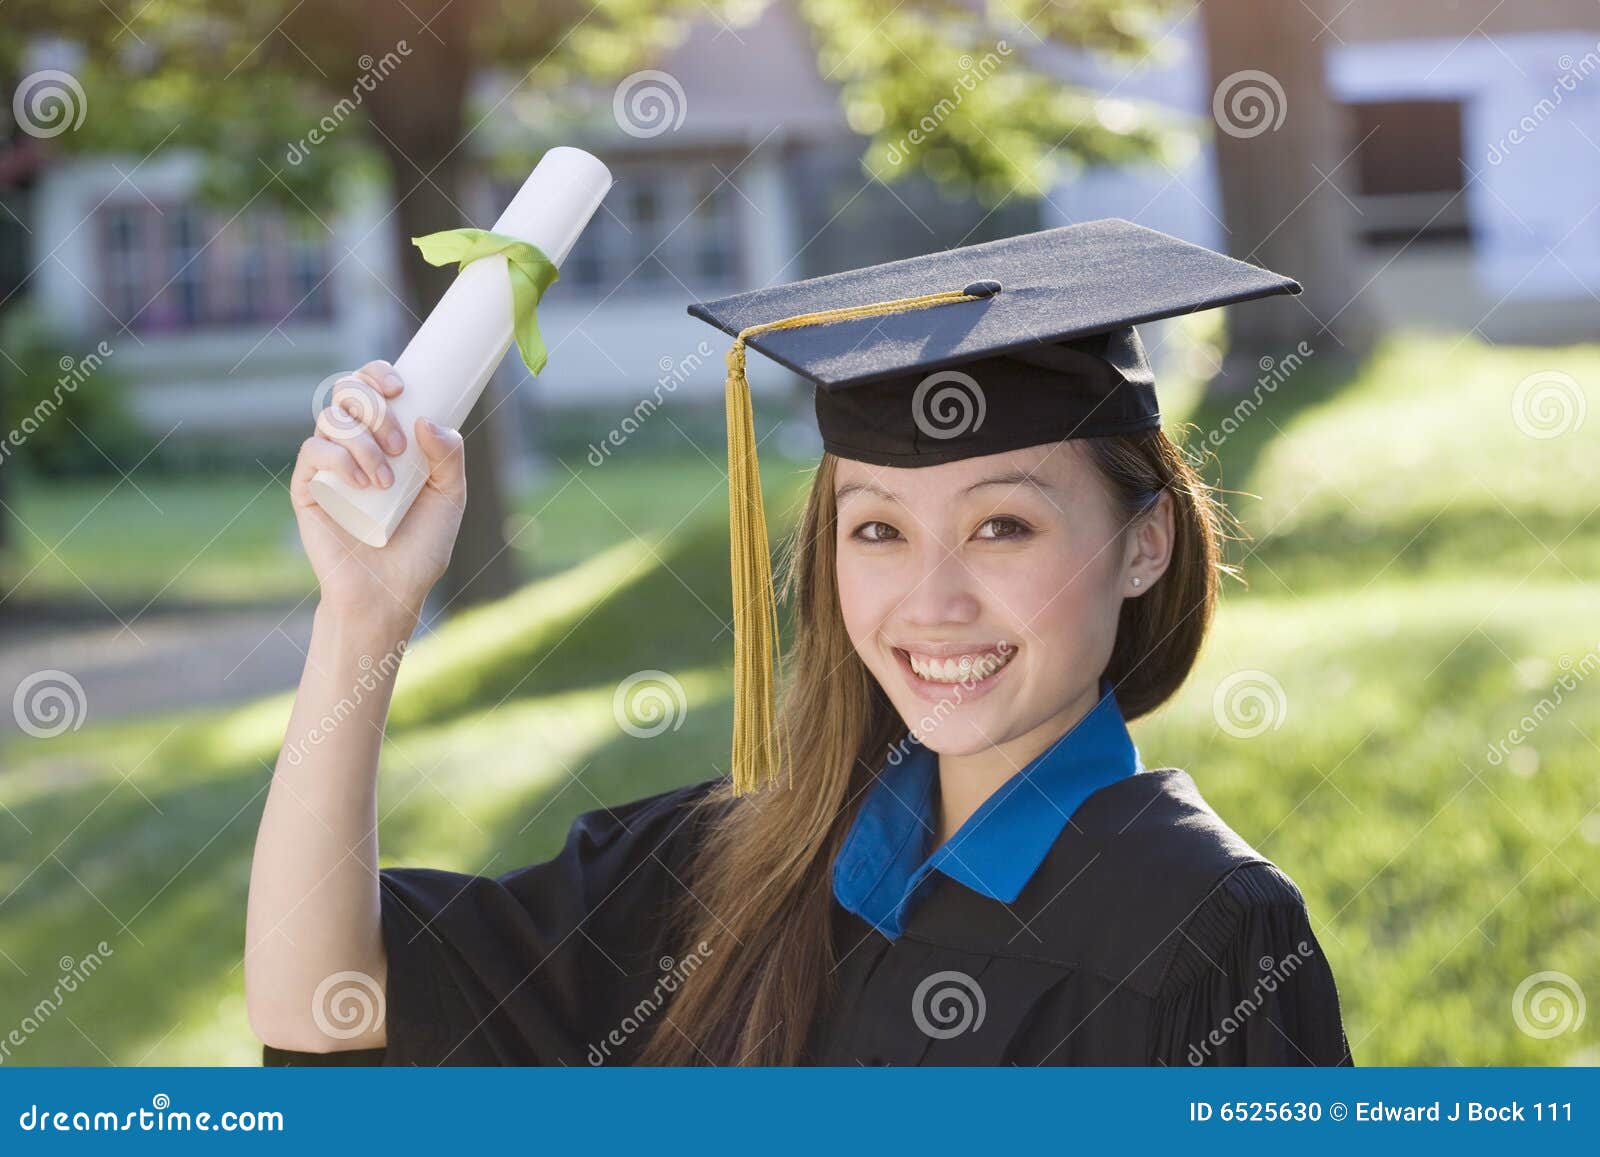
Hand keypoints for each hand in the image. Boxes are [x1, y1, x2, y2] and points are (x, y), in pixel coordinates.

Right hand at [290, 360, 466, 624]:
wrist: (390, 592)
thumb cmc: (421, 546)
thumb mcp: (450, 498)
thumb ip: (449, 457)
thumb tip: (426, 420)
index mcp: (385, 438)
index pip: (371, 387)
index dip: (377, 373)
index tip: (400, 387)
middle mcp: (353, 445)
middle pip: (346, 392)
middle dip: (373, 405)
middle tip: (397, 443)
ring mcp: (328, 465)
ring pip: (331, 418)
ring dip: (363, 441)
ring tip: (386, 480)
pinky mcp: (308, 488)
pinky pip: (313, 451)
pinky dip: (339, 459)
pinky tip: (362, 483)